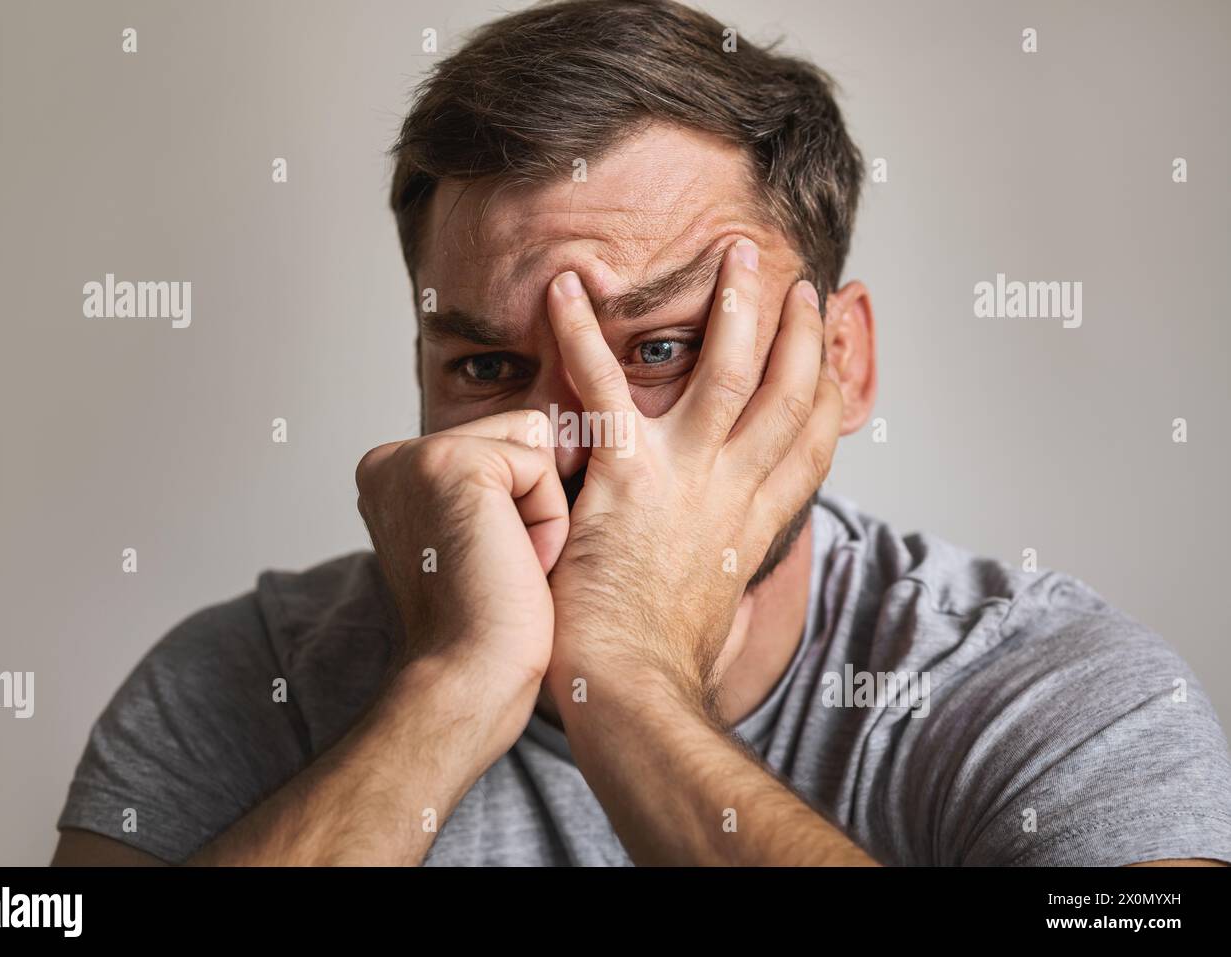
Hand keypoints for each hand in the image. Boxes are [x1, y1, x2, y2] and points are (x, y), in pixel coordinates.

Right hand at [355, 410, 567, 749]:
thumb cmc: (489, 622)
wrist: (472, 677)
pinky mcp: (452, 464)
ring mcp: (416, 457)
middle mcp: (392, 459)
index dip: (521, 504)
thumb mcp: (483, 532)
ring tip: (506, 562)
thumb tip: (556, 428)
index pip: (499, 443)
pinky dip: (548, 518)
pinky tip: (514, 563)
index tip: (487, 562)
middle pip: (520, 432)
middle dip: (535, 500)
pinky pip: (542, 464)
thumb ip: (494, 478)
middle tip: (499, 565)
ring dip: (543, 508)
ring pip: (534, 441)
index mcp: (392, 474)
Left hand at [542, 240, 841, 712]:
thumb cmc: (661, 665)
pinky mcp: (626, 479)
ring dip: (735, 308)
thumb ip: (723, 575)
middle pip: (785, 395)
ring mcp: (686, 480)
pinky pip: (602, 389)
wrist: (634, 693)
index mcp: (754, 522)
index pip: (808, 444)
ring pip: (725, 374)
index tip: (831, 351)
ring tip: (733, 254)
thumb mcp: (715, 610)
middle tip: (799, 281)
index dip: (826, 391)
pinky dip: (579, 334)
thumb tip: (722, 579)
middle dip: (798, 333)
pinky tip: (565, 287)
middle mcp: (733, 492)